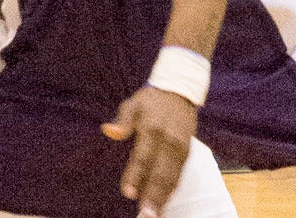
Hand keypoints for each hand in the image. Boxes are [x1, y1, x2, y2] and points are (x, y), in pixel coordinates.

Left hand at [103, 86, 196, 217]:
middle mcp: (169, 140)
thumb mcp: (133, 103)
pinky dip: (172, 190)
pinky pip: (179, 174)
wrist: (179, 90)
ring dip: (164, 198)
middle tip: (145, 216)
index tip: (127, 193)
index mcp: (152, 128)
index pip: (142, 156)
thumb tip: (109, 131)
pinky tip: (163, 203)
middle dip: (153, 197)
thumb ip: (123, 119)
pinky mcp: (187, 151)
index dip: (135, 175)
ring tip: (155, 215)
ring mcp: (180, 147)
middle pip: (161, 172)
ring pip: (172, 177)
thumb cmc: (150, 100)